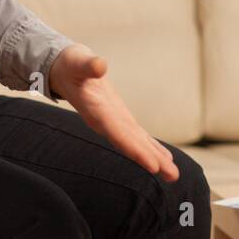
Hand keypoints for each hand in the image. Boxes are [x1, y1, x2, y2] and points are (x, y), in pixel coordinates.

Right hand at [47, 43, 178, 181]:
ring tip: (173, 174)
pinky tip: (164, 158)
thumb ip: (88, 65)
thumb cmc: (70, 66)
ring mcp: (113, 121)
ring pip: (136, 143)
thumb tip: (100, 66)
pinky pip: (136, 135)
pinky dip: (150, 146)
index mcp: (96, 112)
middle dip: (150, 160)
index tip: (153, 166)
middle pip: (130, 144)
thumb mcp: (77, 62)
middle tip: (173, 176)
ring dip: (155, 158)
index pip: (118, 135)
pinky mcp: (119, 117)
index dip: (135, 150)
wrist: (64, 71)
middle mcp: (106, 122)